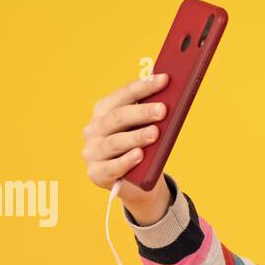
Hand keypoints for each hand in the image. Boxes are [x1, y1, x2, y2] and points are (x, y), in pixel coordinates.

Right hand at [81, 74, 171, 217]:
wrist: (138, 184)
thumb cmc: (144, 150)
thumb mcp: (147, 130)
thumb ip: (153, 116)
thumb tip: (172, 99)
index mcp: (104, 111)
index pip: (123, 95)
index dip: (143, 86)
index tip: (164, 80)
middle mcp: (93, 129)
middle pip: (118, 117)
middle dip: (142, 112)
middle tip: (163, 110)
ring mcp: (92, 152)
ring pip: (115, 142)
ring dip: (136, 136)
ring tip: (155, 133)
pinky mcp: (96, 173)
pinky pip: (112, 167)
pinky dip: (126, 161)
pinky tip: (140, 156)